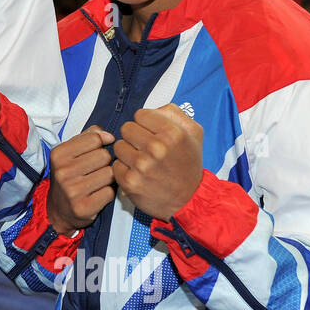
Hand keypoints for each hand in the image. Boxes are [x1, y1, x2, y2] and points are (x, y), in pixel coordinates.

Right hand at [46, 126, 116, 235]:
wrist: (60, 209)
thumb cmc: (69, 176)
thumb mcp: (71, 152)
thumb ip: (90, 136)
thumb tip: (109, 137)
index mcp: (58, 154)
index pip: (94, 139)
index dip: (99, 146)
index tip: (91, 155)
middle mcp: (62, 172)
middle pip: (104, 156)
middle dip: (104, 163)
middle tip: (94, 171)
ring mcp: (72, 190)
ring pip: (110, 173)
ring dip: (108, 178)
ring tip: (96, 182)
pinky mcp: (83, 207)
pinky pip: (110, 192)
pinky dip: (107, 193)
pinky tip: (97, 194)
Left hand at [112, 104, 203, 219]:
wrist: (189, 200)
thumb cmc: (188, 164)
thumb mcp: (193, 134)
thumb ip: (174, 114)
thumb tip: (154, 109)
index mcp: (172, 133)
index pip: (140, 114)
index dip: (145, 124)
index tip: (152, 134)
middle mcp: (156, 148)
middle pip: (126, 128)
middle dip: (134, 137)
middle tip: (145, 149)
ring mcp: (142, 165)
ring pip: (118, 146)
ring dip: (127, 153)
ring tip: (142, 162)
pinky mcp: (130, 181)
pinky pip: (115, 164)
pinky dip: (123, 169)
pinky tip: (137, 174)